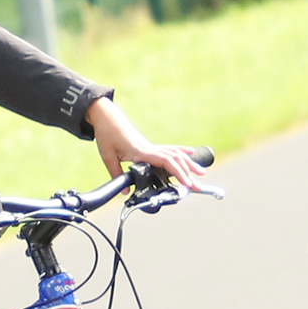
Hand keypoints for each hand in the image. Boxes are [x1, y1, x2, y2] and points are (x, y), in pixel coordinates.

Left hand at [83, 96, 206, 188]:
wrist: (106, 116)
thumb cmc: (107, 134)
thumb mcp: (107, 156)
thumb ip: (116, 174)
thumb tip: (125, 192)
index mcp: (141, 151)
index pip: (165, 161)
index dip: (178, 172)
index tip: (187, 182)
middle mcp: (149, 148)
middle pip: (175, 159)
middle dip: (188, 173)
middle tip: (198, 186)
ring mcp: (151, 146)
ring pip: (175, 154)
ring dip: (189, 163)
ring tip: (201, 173)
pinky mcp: (149, 146)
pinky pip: (169, 149)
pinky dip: (181, 151)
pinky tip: (190, 154)